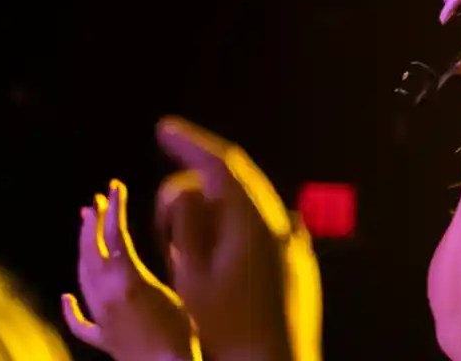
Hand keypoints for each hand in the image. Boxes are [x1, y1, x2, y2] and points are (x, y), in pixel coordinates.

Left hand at [62, 179, 200, 360]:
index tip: (115, 186)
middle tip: (96, 201)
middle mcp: (106, 298)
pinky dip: (72, 308)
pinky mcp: (105, 338)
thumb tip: (132, 253)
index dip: (115, 209)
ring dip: (82, 252)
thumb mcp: (170, 295)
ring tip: (84, 231)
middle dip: (93, 224)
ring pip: (84, 279)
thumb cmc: (180, 335)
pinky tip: (66, 298)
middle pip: (93, 254)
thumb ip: (148, 274)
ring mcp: (102, 318)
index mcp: (126, 282)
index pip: (115, 236)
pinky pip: (81, 320)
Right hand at [154, 117, 321, 360]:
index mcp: (255, 221)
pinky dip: (231, 231)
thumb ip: (188, 221)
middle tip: (163, 207)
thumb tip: (187, 187)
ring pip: (248, 208)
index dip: (190, 141)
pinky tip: (209, 255)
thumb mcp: (191, 275)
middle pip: (235, 183)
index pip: (222, 163)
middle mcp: (282, 223)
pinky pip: (260, 232)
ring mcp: (294, 244)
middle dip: (196, 184)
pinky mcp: (297, 264)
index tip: (163, 128)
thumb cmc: (225, 331)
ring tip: (178, 242)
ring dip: (212, 211)